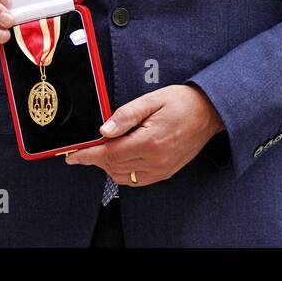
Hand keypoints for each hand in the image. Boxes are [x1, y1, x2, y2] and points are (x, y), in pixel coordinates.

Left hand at [64, 84, 224, 187]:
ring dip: (107, 166)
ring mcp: (161, 169)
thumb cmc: (182, 103)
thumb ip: (126, 115)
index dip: (86, 155)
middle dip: (94, 159)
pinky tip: (120, 159)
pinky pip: (137, 180)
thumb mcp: (152, 100)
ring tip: (101, 151)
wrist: (210, 113)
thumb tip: (104, 129)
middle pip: (113, 166)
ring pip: (123, 176)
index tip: (71, 155)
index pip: (108, 153)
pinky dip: (123, 173)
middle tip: (83, 150)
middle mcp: (155, 160)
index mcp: (149, 142)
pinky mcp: (166, 172)